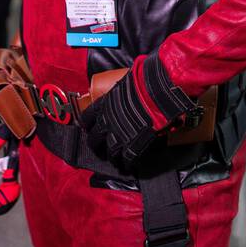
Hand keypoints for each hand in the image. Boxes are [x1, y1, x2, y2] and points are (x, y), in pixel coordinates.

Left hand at [80, 56, 199, 170]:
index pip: (87, 118)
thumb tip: (128, 86)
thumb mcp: (125, 83)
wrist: (158, 92)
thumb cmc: (144, 81)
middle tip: (100, 147)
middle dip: (96, 145)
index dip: (88, 125)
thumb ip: (122, 89)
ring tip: (115, 160)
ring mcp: (118, 135)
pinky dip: (127, 164)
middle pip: (94, 139)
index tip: (90, 127)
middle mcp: (106, 122)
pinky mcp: (132, 145)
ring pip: (109, 152)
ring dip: (112, 157)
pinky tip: (129, 165)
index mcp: (103, 105)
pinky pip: (126, 159)